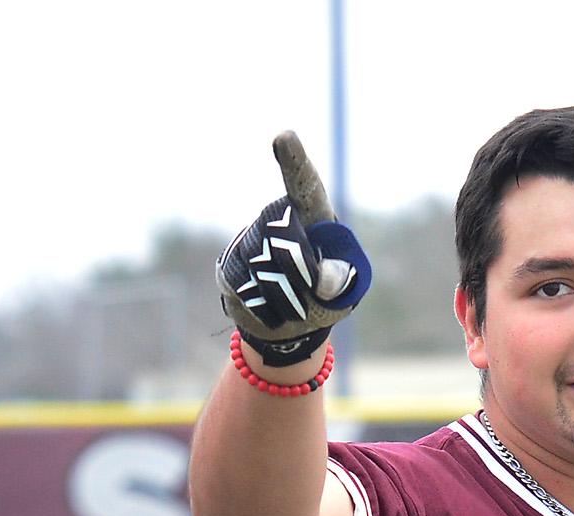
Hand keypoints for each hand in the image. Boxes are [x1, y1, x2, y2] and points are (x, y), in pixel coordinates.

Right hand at [216, 132, 371, 365]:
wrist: (286, 321)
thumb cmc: (324, 296)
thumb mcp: (344, 291)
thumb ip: (339, 281)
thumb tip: (321, 279)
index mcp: (312, 214)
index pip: (303, 184)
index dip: (295, 161)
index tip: (284, 137)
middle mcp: (276, 219)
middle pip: (285, 242)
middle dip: (303, 275)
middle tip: (314, 295)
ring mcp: (249, 241)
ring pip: (267, 273)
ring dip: (287, 299)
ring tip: (294, 304)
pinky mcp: (229, 268)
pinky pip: (250, 294)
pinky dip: (268, 311)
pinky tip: (274, 309)